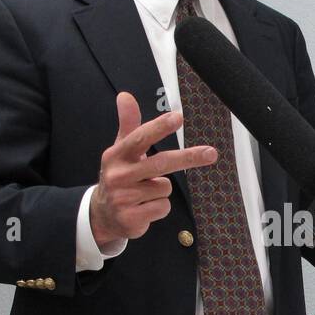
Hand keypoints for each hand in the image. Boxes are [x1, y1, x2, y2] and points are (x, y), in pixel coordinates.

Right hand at [89, 92, 216, 243]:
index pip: (140, 137)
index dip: (159, 127)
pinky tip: (144, 208)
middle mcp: (119, 175)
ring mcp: (123, 198)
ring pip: (165, 188)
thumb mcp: (121, 150)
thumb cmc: (120, 176)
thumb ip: (128, 123)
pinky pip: (162, 207)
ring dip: (161, 191)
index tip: (178, 117)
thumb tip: (125, 96)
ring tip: (144, 194)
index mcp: (117, 155)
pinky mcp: (130, 218)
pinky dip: (159, 208)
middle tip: (211, 153)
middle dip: (188, 157)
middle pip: (161, 163)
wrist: (102, 214)